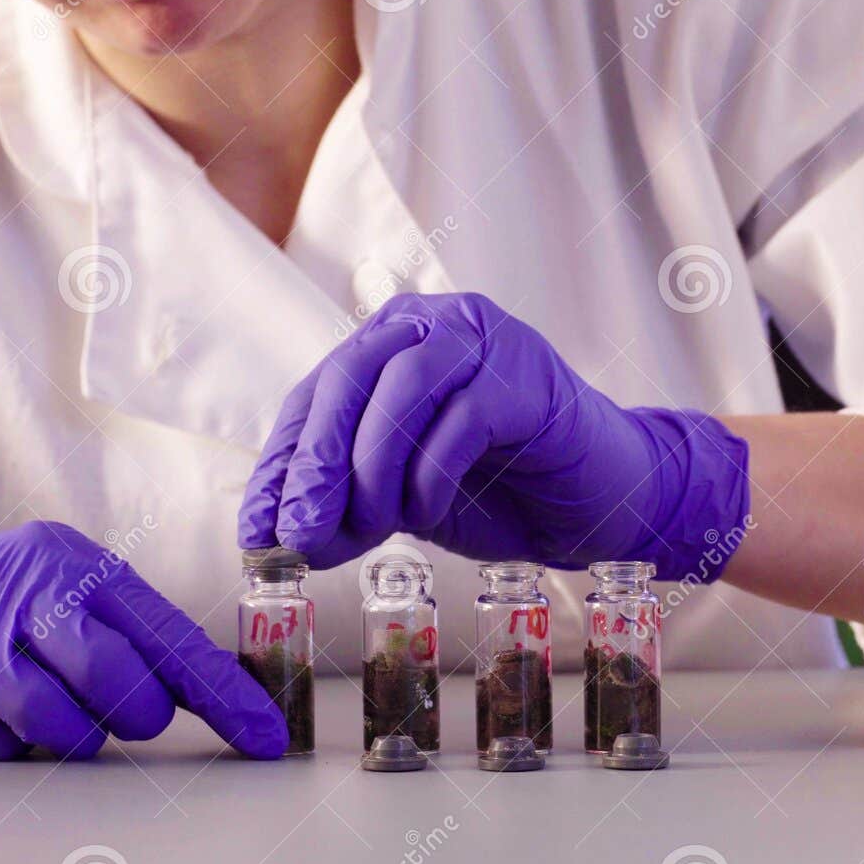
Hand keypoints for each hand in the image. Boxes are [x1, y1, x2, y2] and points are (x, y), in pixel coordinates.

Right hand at [0, 522, 288, 759]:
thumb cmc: (7, 609)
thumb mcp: (75, 596)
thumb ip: (139, 637)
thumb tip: (225, 693)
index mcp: (85, 567)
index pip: (172, 636)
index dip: (224, 694)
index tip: (267, 735)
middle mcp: (35, 593)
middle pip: (123, 681)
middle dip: (137, 713)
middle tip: (121, 708)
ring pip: (68, 723)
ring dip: (75, 734)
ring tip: (52, 704)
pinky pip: (13, 747)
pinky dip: (19, 743)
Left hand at [238, 293, 749, 576]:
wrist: (607, 501)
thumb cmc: (506, 491)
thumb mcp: (408, 500)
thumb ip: (351, 505)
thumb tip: (282, 537)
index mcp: (394, 346)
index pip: (316, 396)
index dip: (281, 464)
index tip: (256, 531)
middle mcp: (435, 326)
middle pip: (349, 377)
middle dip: (314, 462)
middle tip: (297, 531)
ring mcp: (486, 342)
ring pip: (400, 388)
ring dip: (370, 467)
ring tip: (368, 526)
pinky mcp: (526, 376)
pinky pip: (461, 418)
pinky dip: (431, 475)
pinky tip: (427, 513)